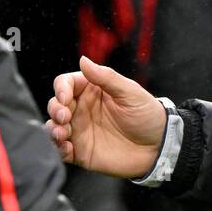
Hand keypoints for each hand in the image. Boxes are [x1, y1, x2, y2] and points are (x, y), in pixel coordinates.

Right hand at [44, 55, 166, 178]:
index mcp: (92, 91)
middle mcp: (82, 109)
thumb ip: (106, 77)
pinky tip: (67, 148)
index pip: (66, 83)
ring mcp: (79, 131)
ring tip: (62, 134)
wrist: (159, 146)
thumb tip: (83, 59)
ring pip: (53, 127)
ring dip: (52, 129)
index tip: (65, 97)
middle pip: (55, 104)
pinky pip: (60, 150)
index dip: (61, 88)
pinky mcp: (80, 151)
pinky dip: (58, 149)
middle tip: (65, 117)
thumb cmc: (147, 115)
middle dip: (55, 109)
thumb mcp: (130, 93)